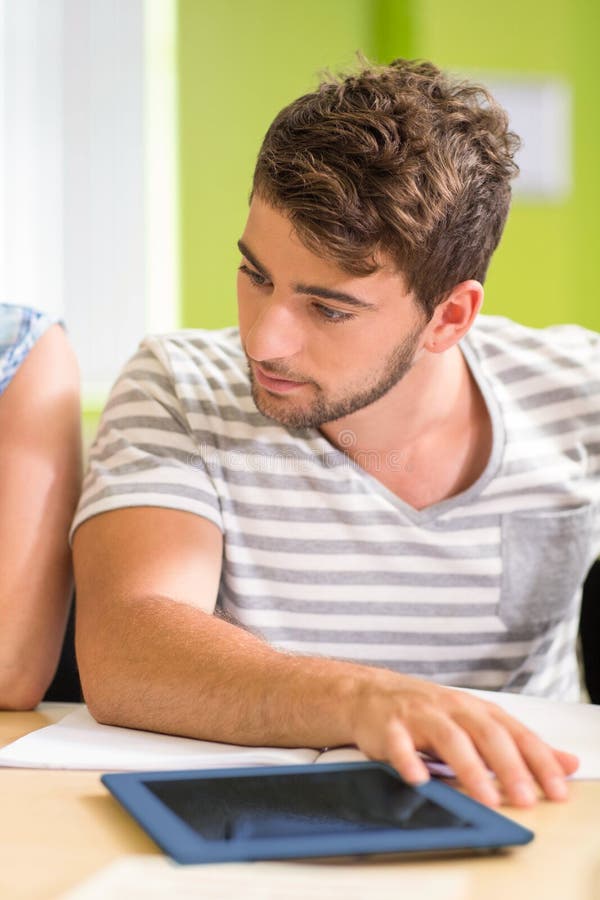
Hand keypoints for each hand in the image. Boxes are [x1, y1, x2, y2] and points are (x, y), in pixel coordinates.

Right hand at [349, 672, 578, 807]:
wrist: (370, 693)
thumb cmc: (428, 711)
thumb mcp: (477, 722)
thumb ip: (520, 744)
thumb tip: (569, 762)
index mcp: (476, 709)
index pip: (515, 733)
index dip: (538, 760)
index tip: (558, 789)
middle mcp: (452, 708)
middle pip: (486, 734)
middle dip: (508, 767)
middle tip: (524, 798)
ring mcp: (420, 716)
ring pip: (449, 739)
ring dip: (469, 768)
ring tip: (485, 798)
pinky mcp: (390, 727)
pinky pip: (400, 744)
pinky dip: (409, 762)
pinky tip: (420, 780)